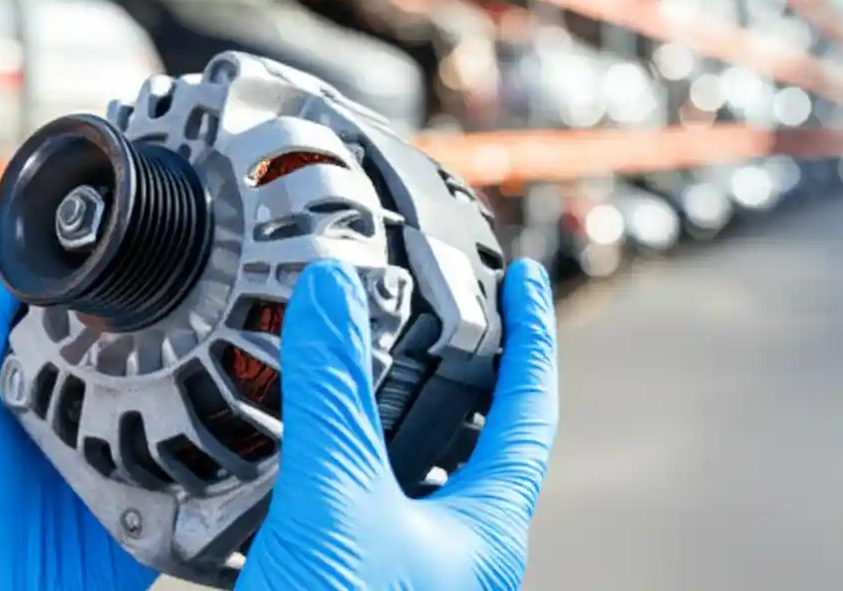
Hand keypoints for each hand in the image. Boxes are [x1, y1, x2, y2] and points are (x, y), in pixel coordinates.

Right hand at [236, 259, 558, 590]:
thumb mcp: (336, 498)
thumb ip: (333, 395)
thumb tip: (332, 293)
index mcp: (485, 530)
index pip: (530, 410)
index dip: (532, 335)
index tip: (528, 281)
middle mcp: (458, 552)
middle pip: (480, 438)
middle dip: (465, 369)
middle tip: (453, 310)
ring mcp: (408, 570)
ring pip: (414, 472)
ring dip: (394, 415)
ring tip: (373, 360)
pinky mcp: (354, 579)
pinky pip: (361, 503)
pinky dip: (344, 458)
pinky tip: (310, 445)